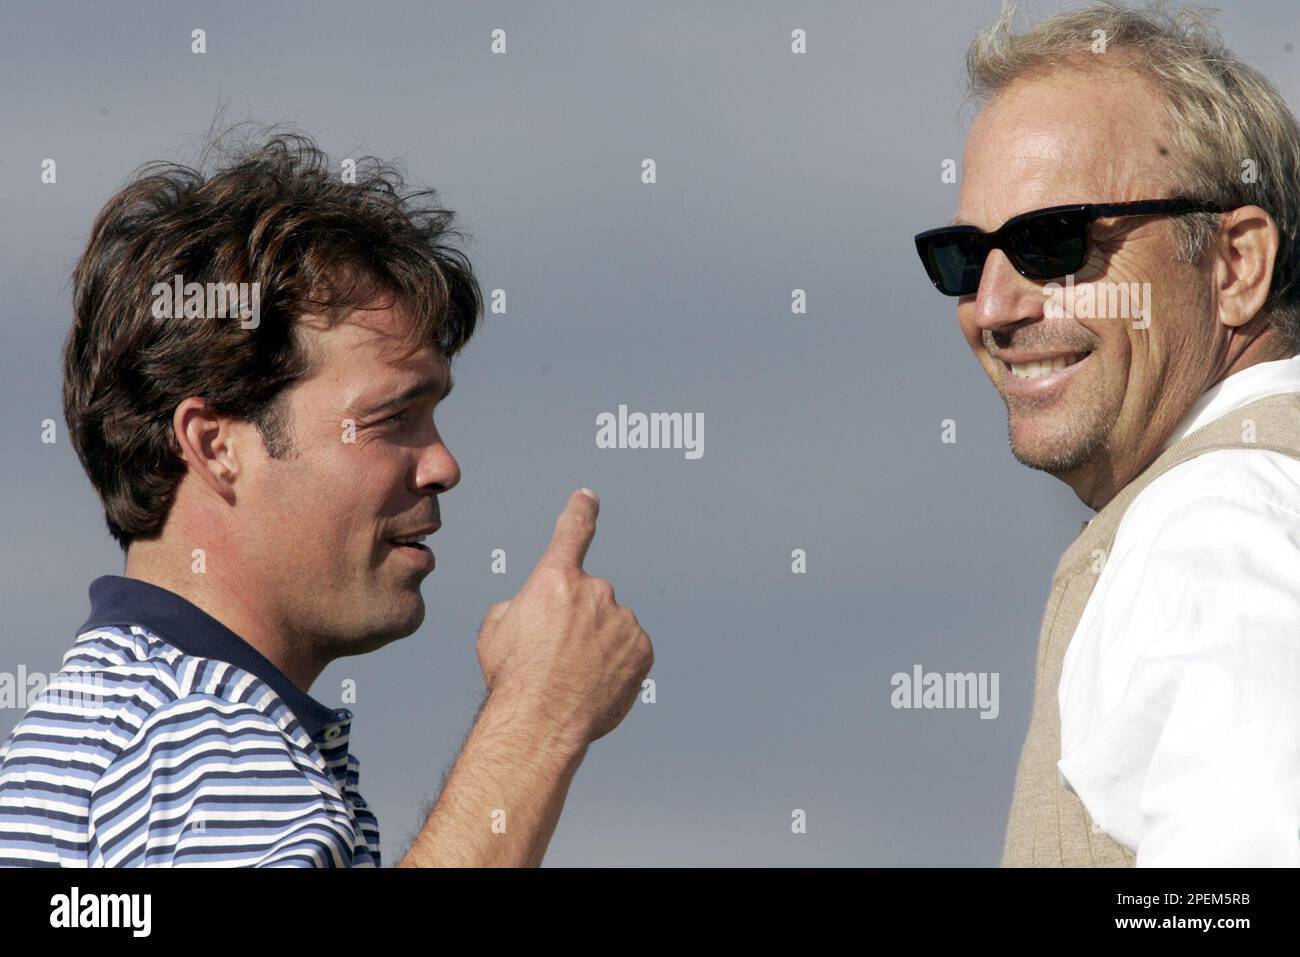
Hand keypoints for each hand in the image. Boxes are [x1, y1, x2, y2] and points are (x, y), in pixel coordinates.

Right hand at [476, 488, 652, 744]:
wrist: (540, 721)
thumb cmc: (513, 678)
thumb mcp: (495, 630)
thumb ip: (518, 606)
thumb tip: (529, 610)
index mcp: (554, 578)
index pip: (571, 532)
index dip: (580, 511)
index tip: (588, 497)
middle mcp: (594, 591)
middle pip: (587, 599)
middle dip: (575, 621)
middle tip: (555, 655)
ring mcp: (622, 620)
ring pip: (610, 626)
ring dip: (596, 644)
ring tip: (571, 677)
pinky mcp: (642, 649)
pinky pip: (630, 650)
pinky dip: (616, 664)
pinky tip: (594, 684)